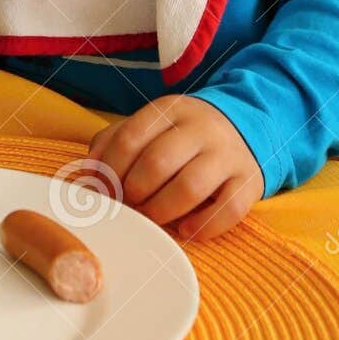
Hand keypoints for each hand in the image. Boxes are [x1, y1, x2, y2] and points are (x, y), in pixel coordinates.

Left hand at [87, 95, 263, 240]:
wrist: (242, 128)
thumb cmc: (180, 136)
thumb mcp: (149, 126)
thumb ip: (114, 143)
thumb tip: (88, 174)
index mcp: (169, 110)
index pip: (129, 139)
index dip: (110, 171)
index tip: (105, 192)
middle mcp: (201, 128)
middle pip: (157, 163)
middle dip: (135, 192)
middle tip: (130, 205)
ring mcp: (228, 154)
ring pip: (190, 187)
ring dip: (162, 211)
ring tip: (152, 218)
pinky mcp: (249, 182)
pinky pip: (228, 210)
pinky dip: (202, 226)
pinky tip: (185, 229)